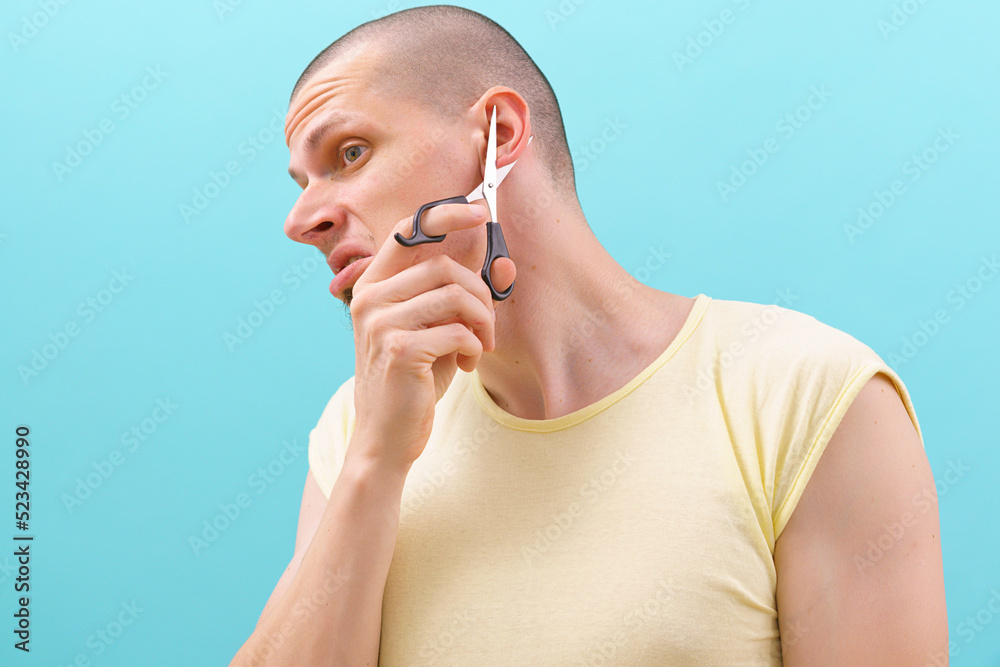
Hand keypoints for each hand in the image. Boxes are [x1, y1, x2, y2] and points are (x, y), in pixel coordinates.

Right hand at [347, 202, 514, 469]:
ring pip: (455, 295)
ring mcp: (380, 323)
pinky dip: (473, 346)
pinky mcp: (400, 350)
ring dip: (482, 322)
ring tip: (479, 345)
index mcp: (374, 284)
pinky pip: (458, 329)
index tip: (480, 209)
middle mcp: (370, 297)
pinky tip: (466, 364)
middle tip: (486, 325)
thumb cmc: (415, 378)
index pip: (409, 230)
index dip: (446, 214)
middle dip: (480, 293)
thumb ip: (460, 290)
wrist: (388, 436)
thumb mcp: (436, 326)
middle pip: (444, 266)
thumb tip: (499, 256)